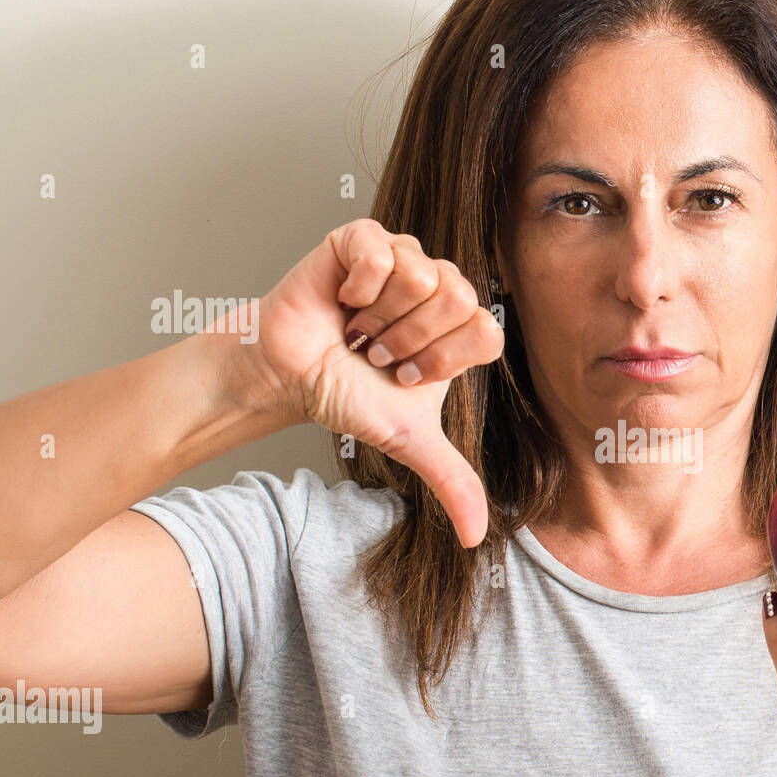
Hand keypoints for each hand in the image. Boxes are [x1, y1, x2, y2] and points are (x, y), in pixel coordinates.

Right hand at [248, 218, 504, 546]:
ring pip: (423, 277)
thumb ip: (452, 480)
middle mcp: (438, 286)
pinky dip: (360, 288)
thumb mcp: (408, 441)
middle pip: (458, 301)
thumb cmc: (347, 395)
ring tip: (358, 329)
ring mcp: (403, 256)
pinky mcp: (363, 238)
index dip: (444, 360)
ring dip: (380, 318)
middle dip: (410, 341)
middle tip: (377, 352)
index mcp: (460, 327)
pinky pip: (383, 252)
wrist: (289, 376)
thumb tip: (475, 539)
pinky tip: (344, 301)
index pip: (487, 331)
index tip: (407, 375)